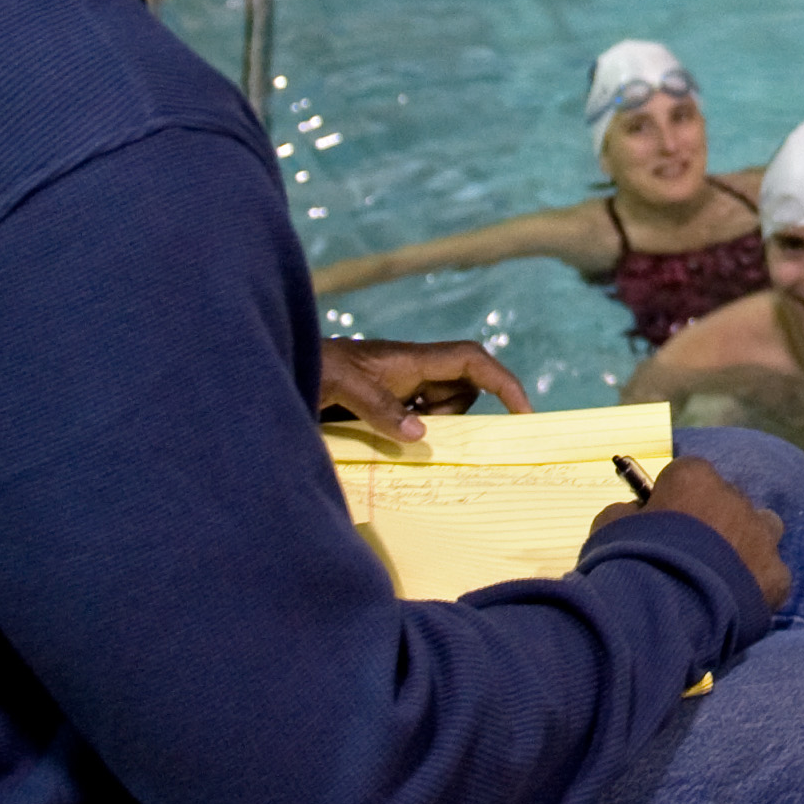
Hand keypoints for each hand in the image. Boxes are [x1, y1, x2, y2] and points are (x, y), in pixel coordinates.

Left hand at [317, 339, 529, 442]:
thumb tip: (421, 435)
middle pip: (459, 392)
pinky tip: (381, 443)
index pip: (471, 361)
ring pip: (438, 411)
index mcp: (410, 359)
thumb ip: (379, 408)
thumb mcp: (341, 386)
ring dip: (426, 429)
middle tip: (412, 435)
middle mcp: (410, 370)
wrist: (278, 364)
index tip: (524, 414)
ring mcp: (396, 387)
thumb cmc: (310, 367)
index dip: (503, 382)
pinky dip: (409, 435)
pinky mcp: (382, 403)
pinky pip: (414, 421)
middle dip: (450, 419)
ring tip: (382, 435)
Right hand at [590, 456, 789, 611]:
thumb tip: (637, 512)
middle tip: (691, 554)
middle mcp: (736, 498)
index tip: (662, 524)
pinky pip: (772, 575)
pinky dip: (758, 586)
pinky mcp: (777, 576)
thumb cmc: (629, 562)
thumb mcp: (609, 527)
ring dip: (747, 544)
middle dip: (713, 521)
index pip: (690, 476)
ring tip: (722, 575)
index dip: (675, 500)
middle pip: (728, 502)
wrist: (661, 615)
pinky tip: (735, 604)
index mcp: (695, 477)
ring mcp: (761, 536)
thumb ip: (627, 512)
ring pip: (762, 530)